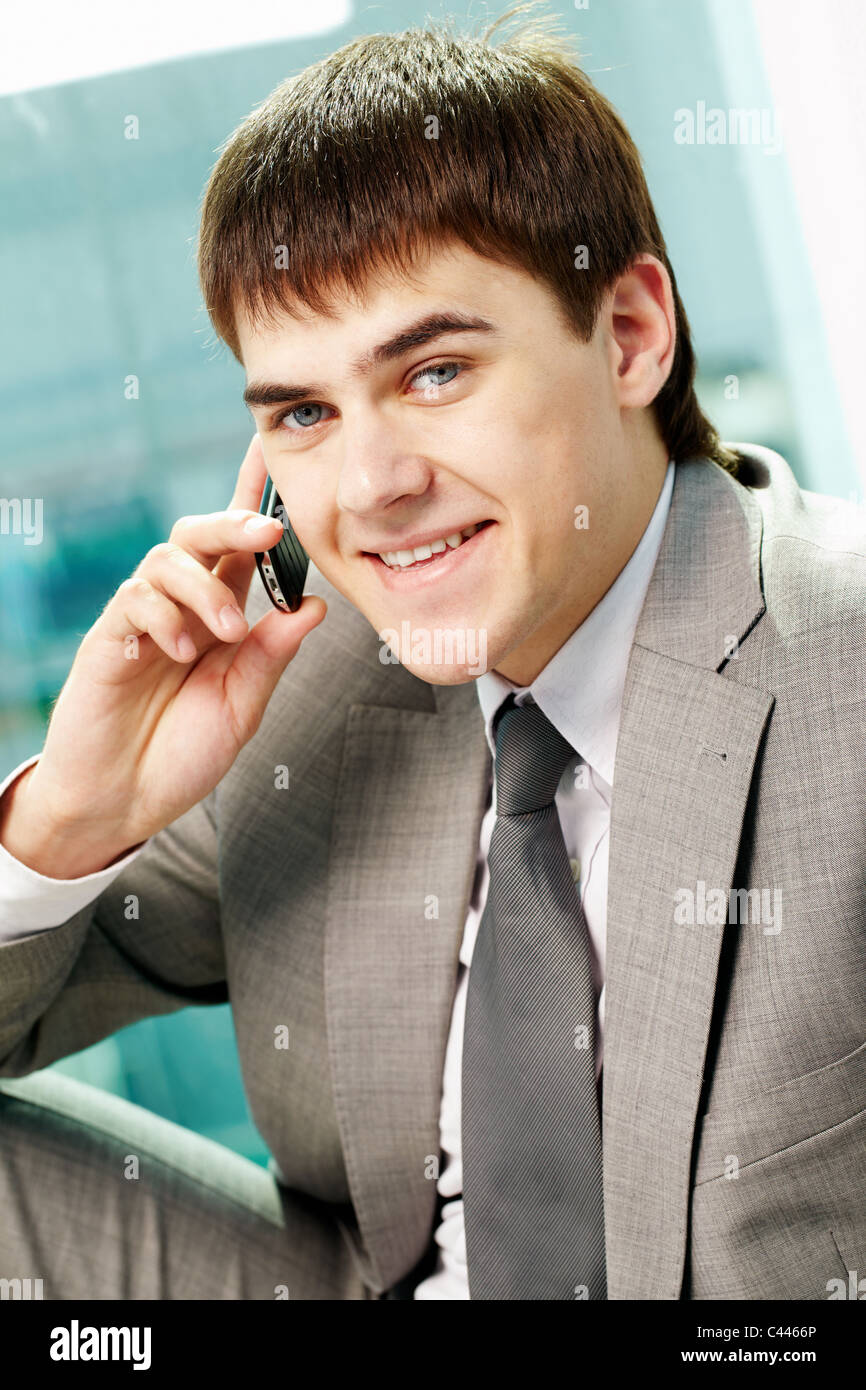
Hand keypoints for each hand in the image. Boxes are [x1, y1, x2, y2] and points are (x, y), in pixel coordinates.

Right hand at [3, 435, 325, 874]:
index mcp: (220, 616)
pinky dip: (166, 616)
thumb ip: (272, 656)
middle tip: (268, 532)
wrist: (123, 802)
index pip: (240, 549)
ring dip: (205, 589)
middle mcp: (181, 607)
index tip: (274, 458)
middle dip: (235, 522)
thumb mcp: (243, 706)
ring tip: (226, 634)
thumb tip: (314, 606)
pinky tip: (183, 649)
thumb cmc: (182, 754)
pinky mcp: (109, 639)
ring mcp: (141, 619)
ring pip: (168, 561)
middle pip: (200, 535)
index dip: (255, 502)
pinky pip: (134, 600)